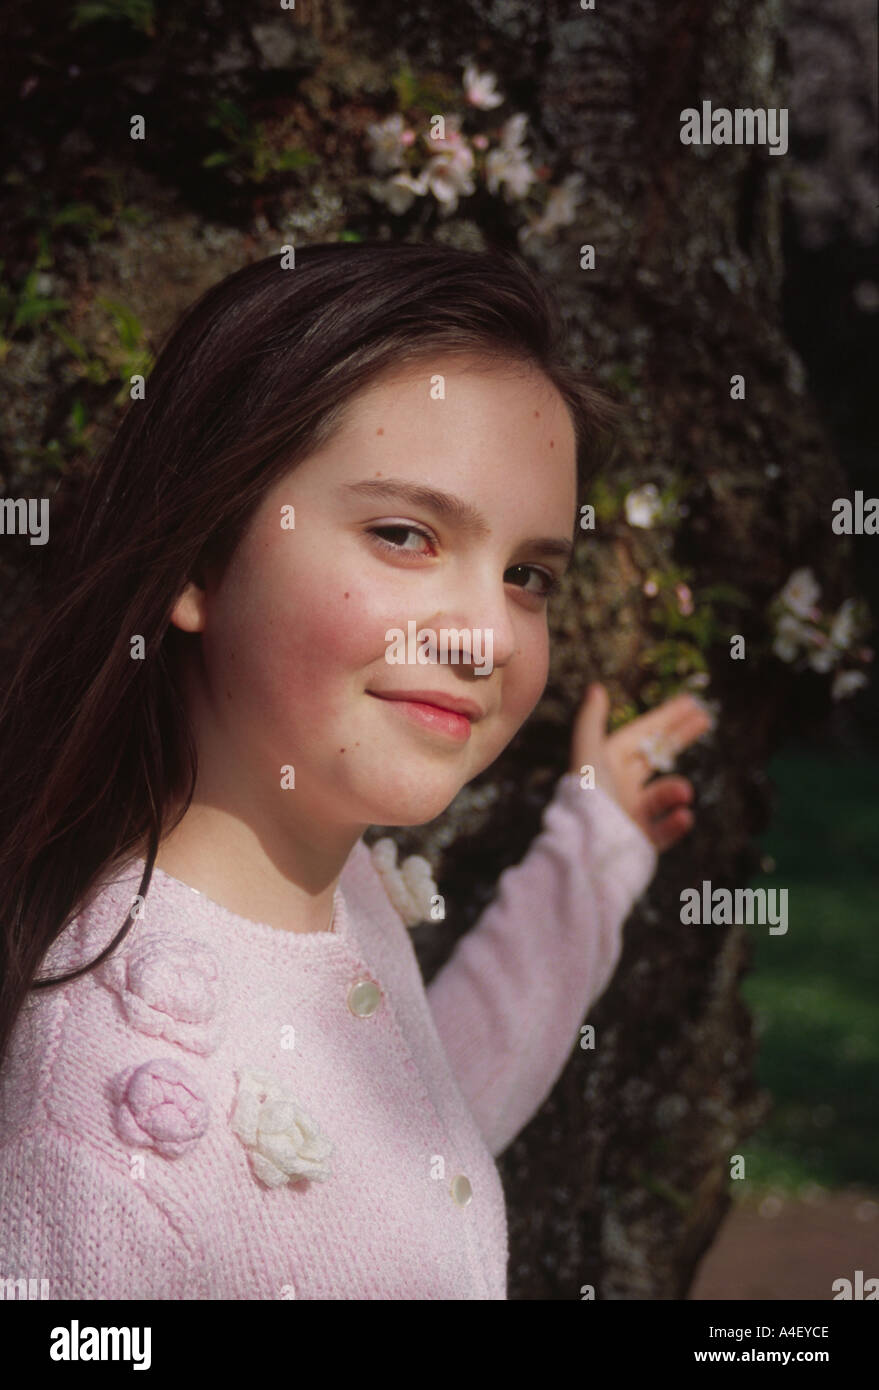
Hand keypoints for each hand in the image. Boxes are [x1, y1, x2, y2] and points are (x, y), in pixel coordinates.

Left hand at [568, 683, 713, 851]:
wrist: (587, 848)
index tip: (691, 703)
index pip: (642, 735)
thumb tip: (595, 688)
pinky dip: (676, 823)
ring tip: (683, 793)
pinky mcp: (640, 839)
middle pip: (656, 756)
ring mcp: (631, 812)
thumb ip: (591, 721)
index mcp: (607, 763)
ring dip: (675, 791)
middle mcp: (619, 786)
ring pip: (662, 794)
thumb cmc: (587, 796)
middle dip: (679, 737)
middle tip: (706, 718)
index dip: (665, 718)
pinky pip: (665, 829)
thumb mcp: (588, 752)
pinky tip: (683, 816)